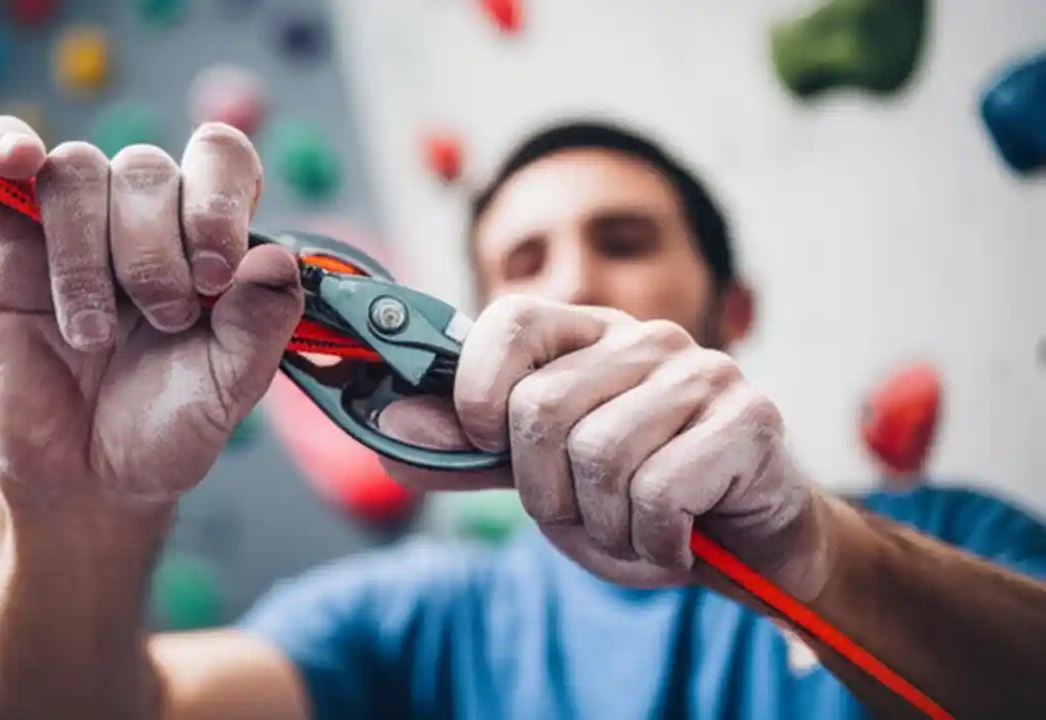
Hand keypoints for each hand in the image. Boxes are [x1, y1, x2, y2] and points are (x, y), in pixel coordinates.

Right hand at [0, 117, 302, 511]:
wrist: (89, 476)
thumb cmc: (167, 426)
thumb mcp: (229, 388)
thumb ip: (260, 325)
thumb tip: (276, 259)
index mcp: (210, 235)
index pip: (221, 159)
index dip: (218, 201)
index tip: (217, 274)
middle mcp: (146, 215)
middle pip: (146, 169)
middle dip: (155, 252)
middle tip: (165, 321)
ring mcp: (77, 223)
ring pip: (77, 172)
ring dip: (88, 256)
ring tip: (95, 335)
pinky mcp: (10, 240)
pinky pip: (0, 162)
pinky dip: (2, 144)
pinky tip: (13, 159)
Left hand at [379, 296, 832, 600]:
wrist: (746, 544)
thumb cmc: (635, 501)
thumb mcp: (540, 477)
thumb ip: (469, 450)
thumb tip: (389, 424)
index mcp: (588, 335)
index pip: (509, 320)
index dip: (477, 390)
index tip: (488, 442)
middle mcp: (646, 339)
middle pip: (541, 407)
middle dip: (544, 492)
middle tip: (579, 514)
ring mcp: (704, 372)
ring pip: (599, 455)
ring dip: (602, 526)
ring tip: (631, 529)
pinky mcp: (752, 419)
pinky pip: (659, 492)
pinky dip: (653, 542)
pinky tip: (674, 540)